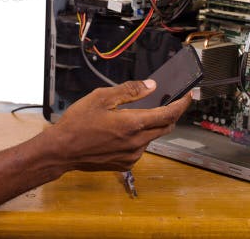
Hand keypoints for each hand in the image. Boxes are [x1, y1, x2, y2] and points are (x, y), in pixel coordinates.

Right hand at [47, 80, 191, 171]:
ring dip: (150, 126)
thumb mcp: (101, 98)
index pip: (168, 114)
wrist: (62, 150)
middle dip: (169, 114)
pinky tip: (120, 132)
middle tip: (166, 101)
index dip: (181, 104)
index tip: (187, 96)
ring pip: (151, 137)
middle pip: (164, 127)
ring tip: (132, 116)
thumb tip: (151, 86)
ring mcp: (132, 155)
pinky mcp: (125, 164)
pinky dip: (138, 137)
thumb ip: (129, 91)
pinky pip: (140, 148)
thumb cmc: (77, 123)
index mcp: (132, 124)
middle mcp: (136, 142)